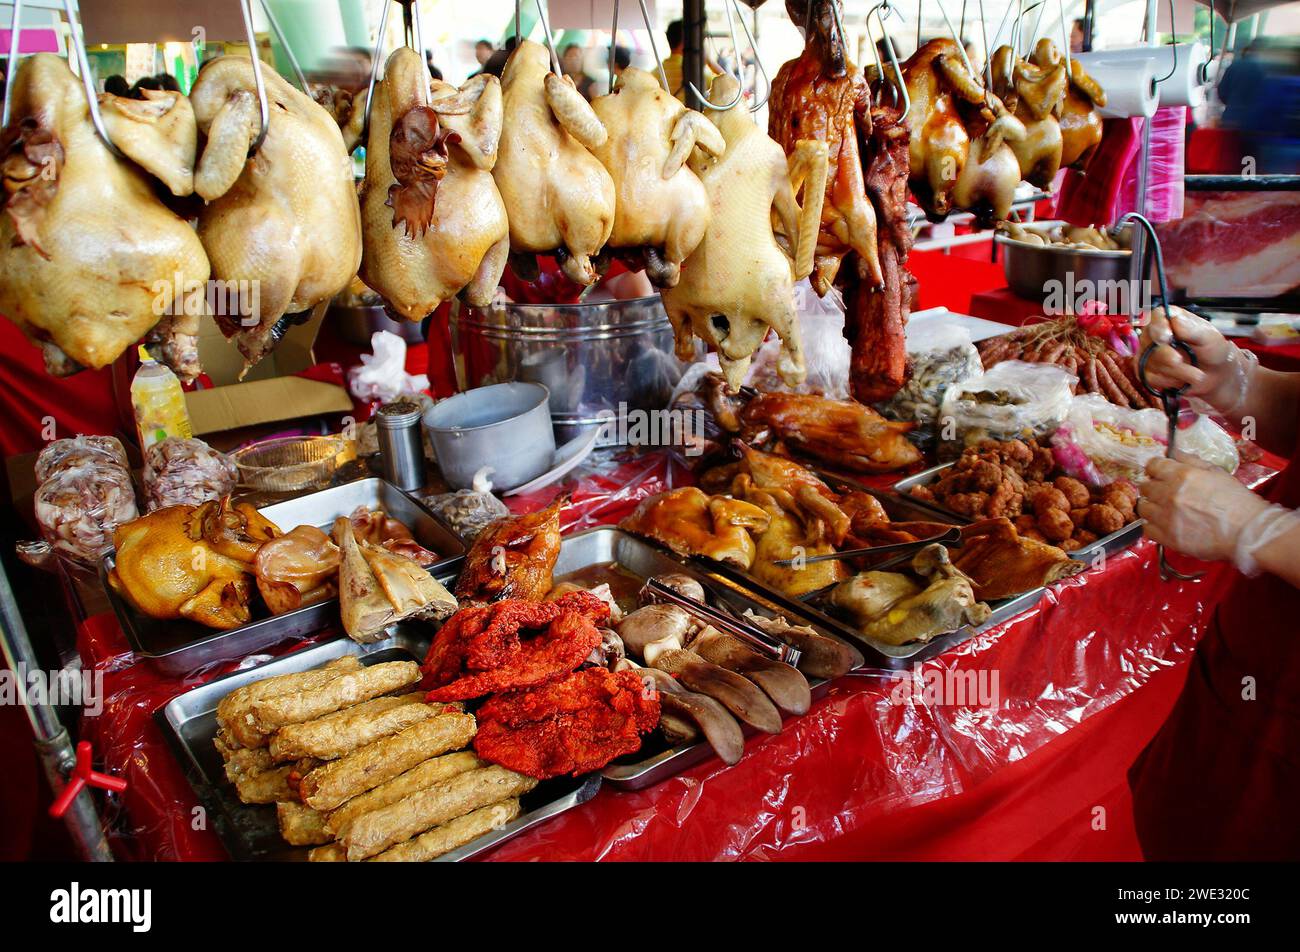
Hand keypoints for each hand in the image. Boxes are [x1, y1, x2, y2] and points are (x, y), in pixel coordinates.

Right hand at [1135, 306, 1249, 414]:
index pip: (1156, 317)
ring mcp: (1149, 354)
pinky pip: (1151, 378)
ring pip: (1151, 362)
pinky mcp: (1148, 372)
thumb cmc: (1213, 350)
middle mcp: (1156, 335)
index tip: (1166, 337)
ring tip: (1196, 374)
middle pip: (1148, 342)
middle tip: (1179, 360)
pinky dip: (1170, 381)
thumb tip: (1175, 319)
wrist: (1215, 374)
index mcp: (1171, 319)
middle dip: (1165, 355)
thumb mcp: (1209, 337)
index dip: (1158, 327)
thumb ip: (1192, 329)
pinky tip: (1183, 380)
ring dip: (1176, 372)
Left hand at [1139, 456, 1268, 562]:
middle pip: (1145, 486)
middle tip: (1165, 493)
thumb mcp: (1217, 472)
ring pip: (1143, 507)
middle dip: (1154, 487)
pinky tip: (1164, 525)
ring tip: (1165, 510)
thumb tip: (1173, 452)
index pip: (1152, 465)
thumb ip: (1191, 460)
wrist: (1248, 532)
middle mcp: (1168, 493)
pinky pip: (1146, 528)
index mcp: (1181, 475)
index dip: (1156, 468)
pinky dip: (1152, 525)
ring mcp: (1165, 516)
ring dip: (1152, 506)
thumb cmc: (1236, 500)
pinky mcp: (1166, 536)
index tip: (1160, 474)